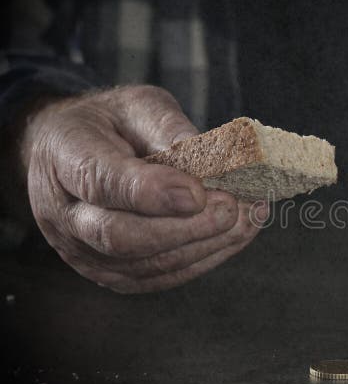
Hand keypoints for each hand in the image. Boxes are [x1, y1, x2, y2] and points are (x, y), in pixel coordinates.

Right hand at [15, 85, 262, 292]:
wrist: (74, 153)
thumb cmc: (111, 123)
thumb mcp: (139, 105)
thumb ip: (170, 128)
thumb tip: (212, 159)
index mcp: (64, 156)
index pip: (100, 181)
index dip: (151, 191)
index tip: (198, 191)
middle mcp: (63, 213)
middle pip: (121, 235)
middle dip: (185, 227)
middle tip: (232, 208)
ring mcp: (82, 251)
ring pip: (144, 264)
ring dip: (204, 245)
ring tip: (248, 220)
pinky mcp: (109, 273)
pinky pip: (158, 278)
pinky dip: (203, 259)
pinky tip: (235, 236)